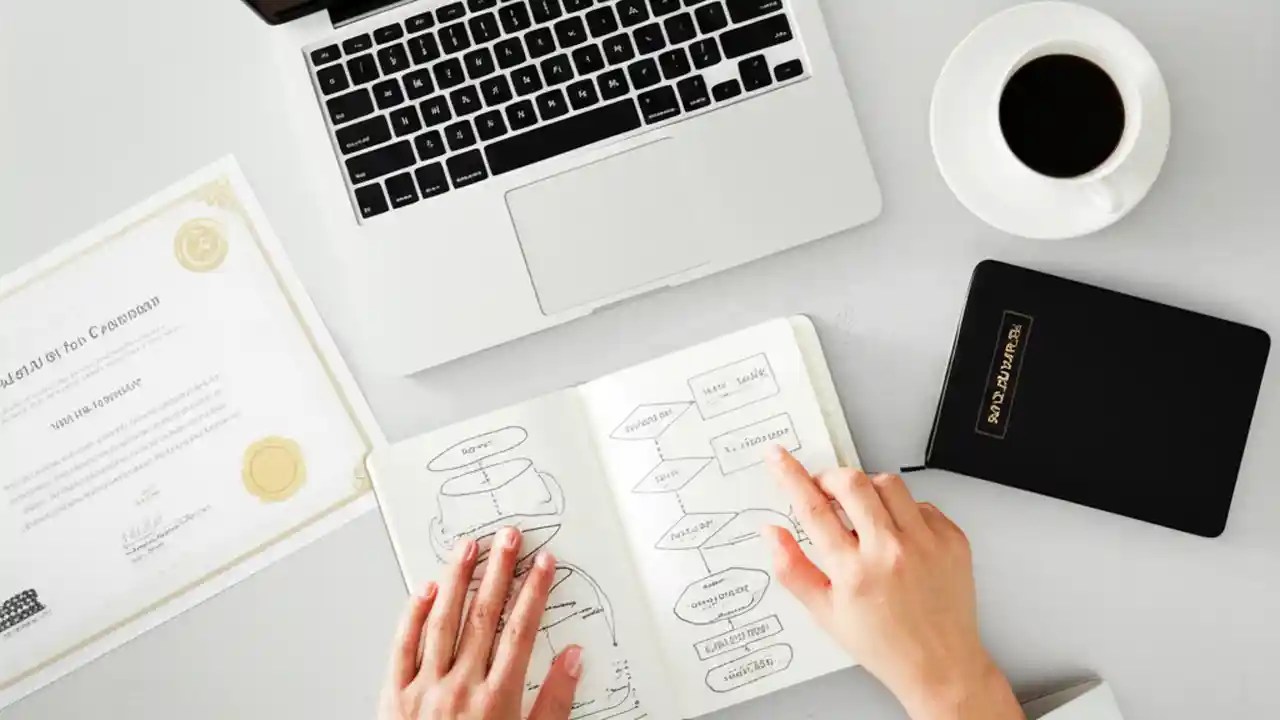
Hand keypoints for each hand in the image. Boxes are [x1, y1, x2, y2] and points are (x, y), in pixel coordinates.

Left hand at [378, 527, 582, 719]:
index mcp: (497, 700)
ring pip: (441, 621)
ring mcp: (422, 690)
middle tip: (509, 537)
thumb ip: (554, 702)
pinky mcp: (392, 698)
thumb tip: (574, 658)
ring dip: (457, 579)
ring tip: (468, 547)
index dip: (534, 592)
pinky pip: (401, 648)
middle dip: (500, 571)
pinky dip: (413, 615)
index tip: (543, 563)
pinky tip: (424, 589)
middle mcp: (459, 688)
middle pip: (483, 616)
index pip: (520, 631)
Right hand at [763, 448, 1021, 719]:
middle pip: (851, 483)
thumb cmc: (884, 645)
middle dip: (830, 478)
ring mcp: (926, 543)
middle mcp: (890, 552)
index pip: (812, 508)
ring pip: (888, 484)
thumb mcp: (825, 613)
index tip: (777, 456)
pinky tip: (898, 534)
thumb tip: (771, 533)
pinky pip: (921, 503)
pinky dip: (903, 510)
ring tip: (864, 514)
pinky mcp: (953, 540)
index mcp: (854, 572)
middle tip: (826, 490)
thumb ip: (793, 569)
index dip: (789, 475)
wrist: (941, 665)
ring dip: (867, 490)